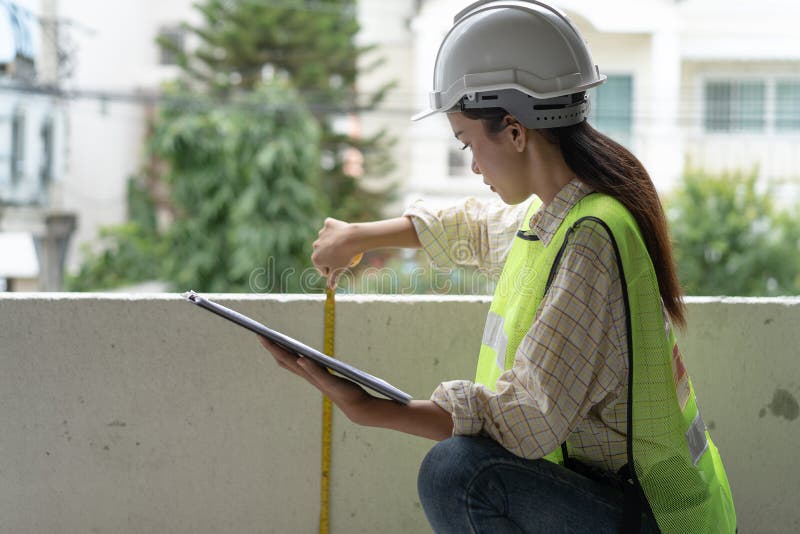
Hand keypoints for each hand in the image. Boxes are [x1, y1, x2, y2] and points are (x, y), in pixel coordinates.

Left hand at [257, 335, 373, 423]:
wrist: (356, 407)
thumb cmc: (345, 394)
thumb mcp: (331, 381)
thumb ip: (316, 371)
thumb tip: (299, 359)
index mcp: (307, 373)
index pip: (285, 357)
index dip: (272, 346)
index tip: (260, 335)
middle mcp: (307, 374)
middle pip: (283, 359)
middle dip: (272, 347)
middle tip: (262, 335)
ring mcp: (313, 376)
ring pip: (291, 362)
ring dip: (282, 352)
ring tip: (275, 342)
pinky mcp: (320, 376)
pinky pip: (302, 364)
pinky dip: (295, 356)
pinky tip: (299, 354)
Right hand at [311, 217, 361, 288]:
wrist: (352, 239)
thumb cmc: (346, 256)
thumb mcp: (340, 270)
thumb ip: (333, 279)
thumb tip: (330, 289)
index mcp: (316, 258)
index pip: (322, 267)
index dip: (330, 269)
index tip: (339, 267)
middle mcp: (315, 246)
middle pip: (323, 253)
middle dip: (329, 255)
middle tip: (343, 256)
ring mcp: (321, 234)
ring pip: (326, 239)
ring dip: (332, 242)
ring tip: (344, 244)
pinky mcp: (328, 224)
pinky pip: (331, 227)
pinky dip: (335, 229)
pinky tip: (342, 232)